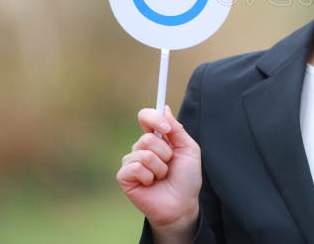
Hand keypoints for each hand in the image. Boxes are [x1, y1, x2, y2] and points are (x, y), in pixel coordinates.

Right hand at [117, 105, 201, 236]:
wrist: (182, 204)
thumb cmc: (186, 178)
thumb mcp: (189, 149)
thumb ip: (177, 129)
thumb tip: (165, 108)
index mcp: (157, 138)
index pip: (146, 117)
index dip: (153, 118)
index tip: (166, 129)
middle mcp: (142, 148)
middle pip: (147, 137)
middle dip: (165, 152)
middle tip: (170, 164)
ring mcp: (132, 162)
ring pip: (143, 153)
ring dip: (159, 167)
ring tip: (162, 177)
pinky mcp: (124, 177)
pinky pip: (134, 167)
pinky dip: (148, 176)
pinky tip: (150, 183)